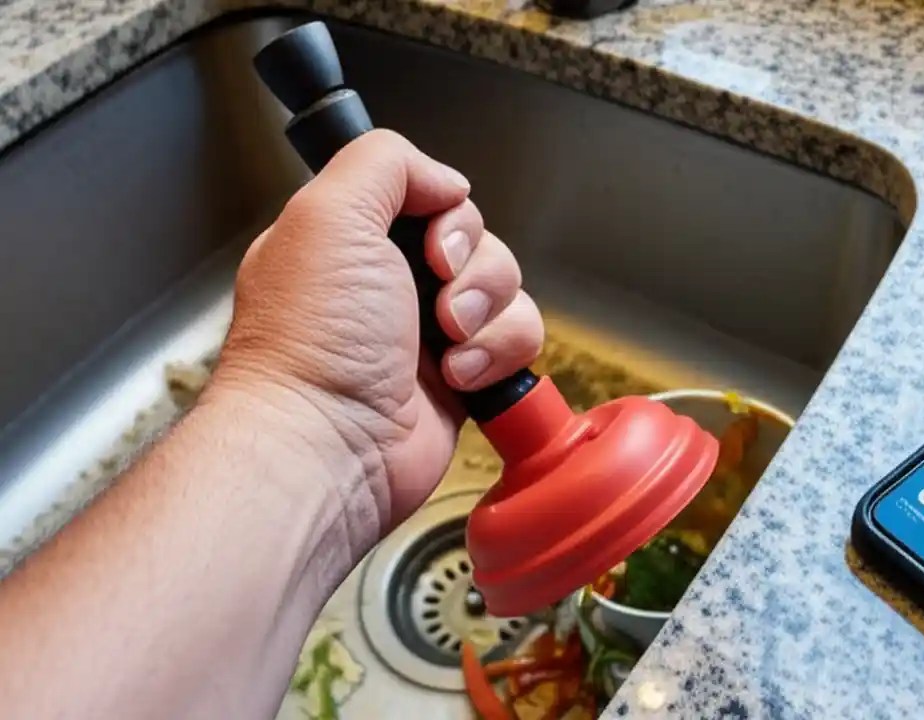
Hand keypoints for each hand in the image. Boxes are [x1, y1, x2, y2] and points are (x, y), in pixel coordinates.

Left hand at [211, 129, 542, 532]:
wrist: (329, 444)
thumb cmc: (312, 342)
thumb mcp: (328, 213)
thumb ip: (385, 161)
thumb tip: (446, 181)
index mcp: (353, 239)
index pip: (432, 197)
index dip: (446, 216)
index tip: (430, 246)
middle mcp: (391, 283)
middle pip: (478, 240)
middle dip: (473, 268)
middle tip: (436, 301)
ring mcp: (430, 333)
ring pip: (507, 289)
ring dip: (486, 315)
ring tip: (445, 347)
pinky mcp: (464, 378)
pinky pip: (516, 341)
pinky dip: (496, 355)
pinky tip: (457, 378)